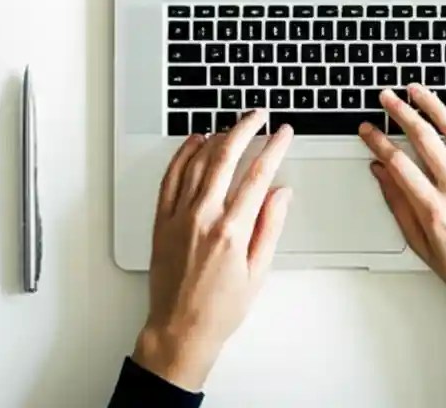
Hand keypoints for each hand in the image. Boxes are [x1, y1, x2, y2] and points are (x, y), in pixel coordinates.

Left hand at [134, 110, 293, 390]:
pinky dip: (182, 155)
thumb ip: (270, 227)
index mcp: (231, 232)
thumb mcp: (258, 272)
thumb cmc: (219, 309)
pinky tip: (194, 143)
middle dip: (245, 129)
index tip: (284, 133)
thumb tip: (281, 194)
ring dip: (216, 137)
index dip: (274, 148)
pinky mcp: (161, 222)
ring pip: (197, 163)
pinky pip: (170, 178)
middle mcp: (202, 218)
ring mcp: (178, 218)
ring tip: (232, 124)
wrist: (179, 330)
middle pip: (225, 158)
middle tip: (258, 115)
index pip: (258, 176)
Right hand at [358, 85, 445, 340]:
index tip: (367, 129)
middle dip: (400, 112)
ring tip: (417, 91)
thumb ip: (398, 206)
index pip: (397, 162)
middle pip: (423, 138)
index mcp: (434, 210)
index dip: (377, 141)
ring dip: (432, 105)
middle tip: (387, 98)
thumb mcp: (422, 246)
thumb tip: (381, 173)